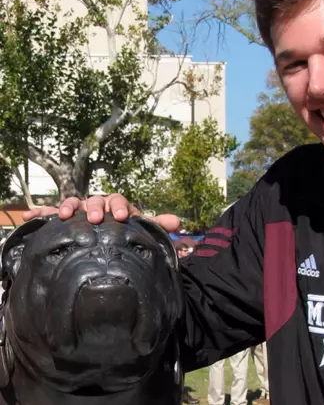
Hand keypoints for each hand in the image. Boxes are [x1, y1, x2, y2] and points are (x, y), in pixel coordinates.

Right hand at [23, 193, 180, 232]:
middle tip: (97, 218)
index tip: (123, 217)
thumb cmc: (124, 231)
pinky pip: (52, 213)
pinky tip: (30, 216)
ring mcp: (81, 210)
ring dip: (71, 206)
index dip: (120, 206)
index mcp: (117, 206)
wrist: (108, 238)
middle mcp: (99, 205)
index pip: (119, 200)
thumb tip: (179, 222)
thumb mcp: (141, 229)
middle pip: (96, 199)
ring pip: (75, 202)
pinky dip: (42, 213)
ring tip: (68, 215)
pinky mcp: (65, 218)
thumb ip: (157, 225)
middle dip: (96, 207)